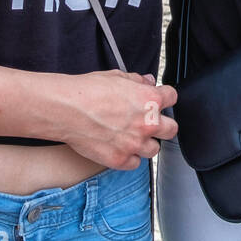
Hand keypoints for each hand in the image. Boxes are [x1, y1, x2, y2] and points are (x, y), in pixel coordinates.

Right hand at [56, 69, 177, 170]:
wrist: (67, 109)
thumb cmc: (88, 91)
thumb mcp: (117, 76)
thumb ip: (138, 80)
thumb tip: (148, 82)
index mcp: (150, 100)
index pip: (172, 98)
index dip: (165, 97)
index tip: (159, 100)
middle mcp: (147, 123)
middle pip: (171, 129)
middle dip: (162, 125)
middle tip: (150, 123)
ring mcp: (134, 144)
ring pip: (154, 149)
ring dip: (145, 143)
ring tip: (132, 137)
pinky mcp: (120, 160)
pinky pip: (135, 164)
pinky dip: (129, 157)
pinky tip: (121, 148)